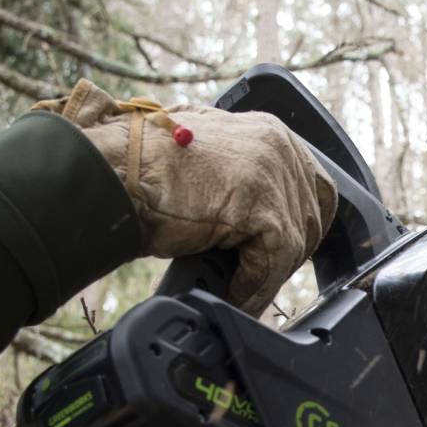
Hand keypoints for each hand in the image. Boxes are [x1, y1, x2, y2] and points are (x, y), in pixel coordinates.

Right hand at [34, 80, 336, 314]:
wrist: (113, 172)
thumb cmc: (142, 171)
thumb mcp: (206, 165)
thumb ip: (239, 181)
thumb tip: (250, 225)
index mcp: (268, 132)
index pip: (312, 185)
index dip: (301, 223)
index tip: (286, 252)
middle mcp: (278, 145)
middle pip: (310, 216)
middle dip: (286, 254)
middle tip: (258, 278)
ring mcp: (273, 173)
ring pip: (292, 244)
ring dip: (265, 276)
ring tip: (241, 292)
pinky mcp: (263, 206)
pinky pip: (271, 263)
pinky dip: (254, 287)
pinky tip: (233, 294)